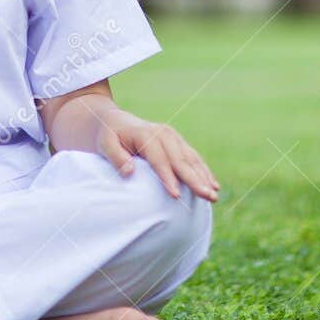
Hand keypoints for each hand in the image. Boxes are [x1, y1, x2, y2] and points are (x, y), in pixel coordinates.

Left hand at [96, 117, 219, 202]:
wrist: (116, 122)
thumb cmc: (109, 137)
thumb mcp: (105, 144)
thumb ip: (116, 157)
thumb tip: (129, 172)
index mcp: (147, 135)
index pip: (159, 160)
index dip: (168, 178)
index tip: (176, 195)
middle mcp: (164, 134)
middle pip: (181, 161)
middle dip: (195, 180)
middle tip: (207, 197)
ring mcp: (174, 137)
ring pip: (192, 160)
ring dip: (204, 177)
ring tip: (214, 195)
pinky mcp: (179, 143)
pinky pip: (194, 158)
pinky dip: (204, 171)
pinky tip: (213, 185)